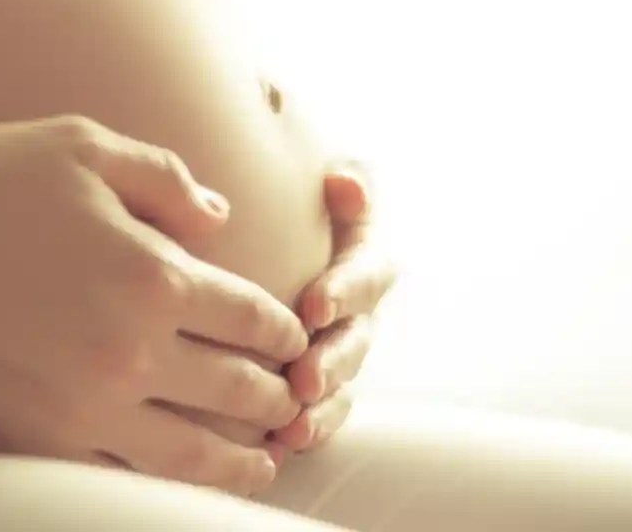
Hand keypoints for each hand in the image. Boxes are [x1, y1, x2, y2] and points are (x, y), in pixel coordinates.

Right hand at [0, 115, 306, 495]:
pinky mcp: (35, 439)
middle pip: (235, 389)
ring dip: (239, 460)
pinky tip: (175, 483)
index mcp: (153, 274)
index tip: (295, 339)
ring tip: (263, 462)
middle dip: (276, 396)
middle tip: (294, 401)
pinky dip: (162, 487)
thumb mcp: (75, 147)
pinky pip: (118, 477)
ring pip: (190, 453)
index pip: (250, 316)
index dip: (284, 331)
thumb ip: (162, 176)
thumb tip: (218, 216)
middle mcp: (132, 350)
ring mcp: (85, 405)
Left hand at [270, 163, 396, 453]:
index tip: (314, 305)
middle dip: (332, 363)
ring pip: (338, 388)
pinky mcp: (312, 385)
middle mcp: (356, 312)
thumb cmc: (297, 196)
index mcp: (363, 259)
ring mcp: (336, 352)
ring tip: (291, 430)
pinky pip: (317, 416)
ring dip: (320, 411)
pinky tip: (273, 454)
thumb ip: (348, 178)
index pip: (367, 275)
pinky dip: (301, 435)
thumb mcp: (334, 178)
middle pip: (354, 342)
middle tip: (303, 379)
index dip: (345, 291)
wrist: (265, 229)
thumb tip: (345, 184)